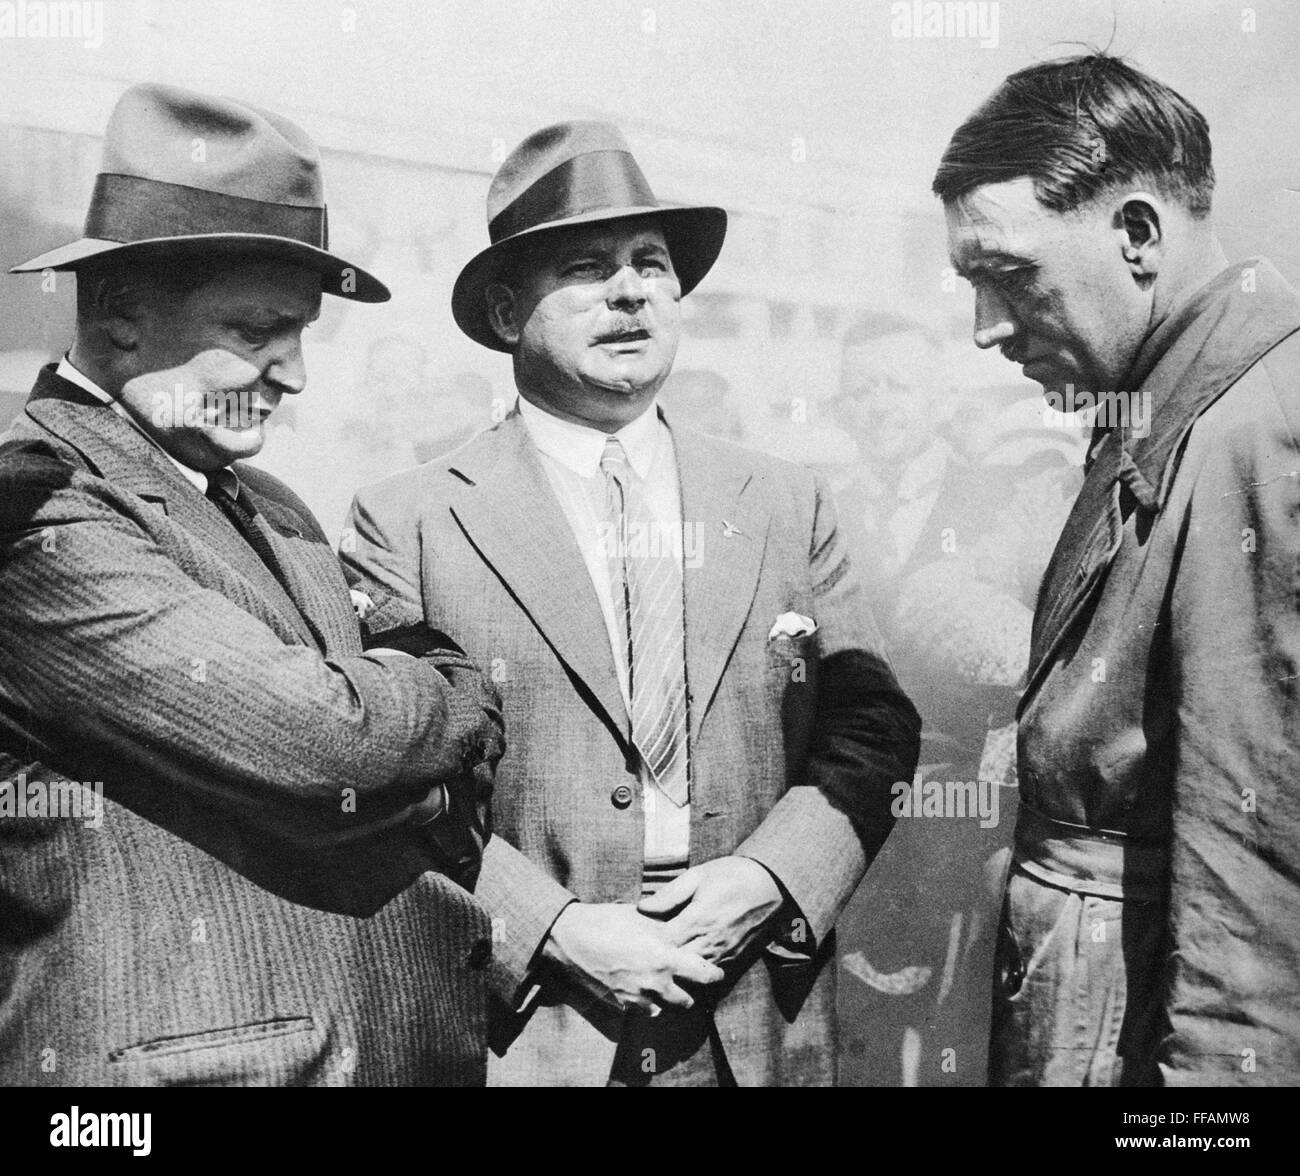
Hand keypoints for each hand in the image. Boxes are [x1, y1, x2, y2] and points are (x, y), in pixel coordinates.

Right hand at [542, 902, 724, 1013]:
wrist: (572, 939)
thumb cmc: (608, 921)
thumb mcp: (645, 919)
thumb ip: (670, 929)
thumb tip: (688, 930)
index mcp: (665, 959)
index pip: (704, 975)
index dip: (714, 974)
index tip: (717, 972)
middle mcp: (655, 984)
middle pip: (687, 1001)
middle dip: (692, 993)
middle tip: (693, 983)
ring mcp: (637, 997)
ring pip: (665, 1010)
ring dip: (670, 1002)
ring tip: (670, 989)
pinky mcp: (620, 1004)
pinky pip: (643, 1011)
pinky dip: (649, 1005)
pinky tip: (647, 993)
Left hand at [637, 856, 784, 964]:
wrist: (771, 884)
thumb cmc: (731, 875)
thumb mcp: (698, 875)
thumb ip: (669, 894)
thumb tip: (642, 907)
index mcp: (698, 919)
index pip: (664, 942)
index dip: (648, 943)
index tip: (636, 939)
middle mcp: (710, 941)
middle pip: (677, 963)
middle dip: (660, 961)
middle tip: (643, 956)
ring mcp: (723, 952)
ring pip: (693, 974)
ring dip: (678, 971)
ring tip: (661, 965)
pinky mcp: (734, 958)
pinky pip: (711, 974)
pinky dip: (696, 974)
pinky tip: (686, 968)